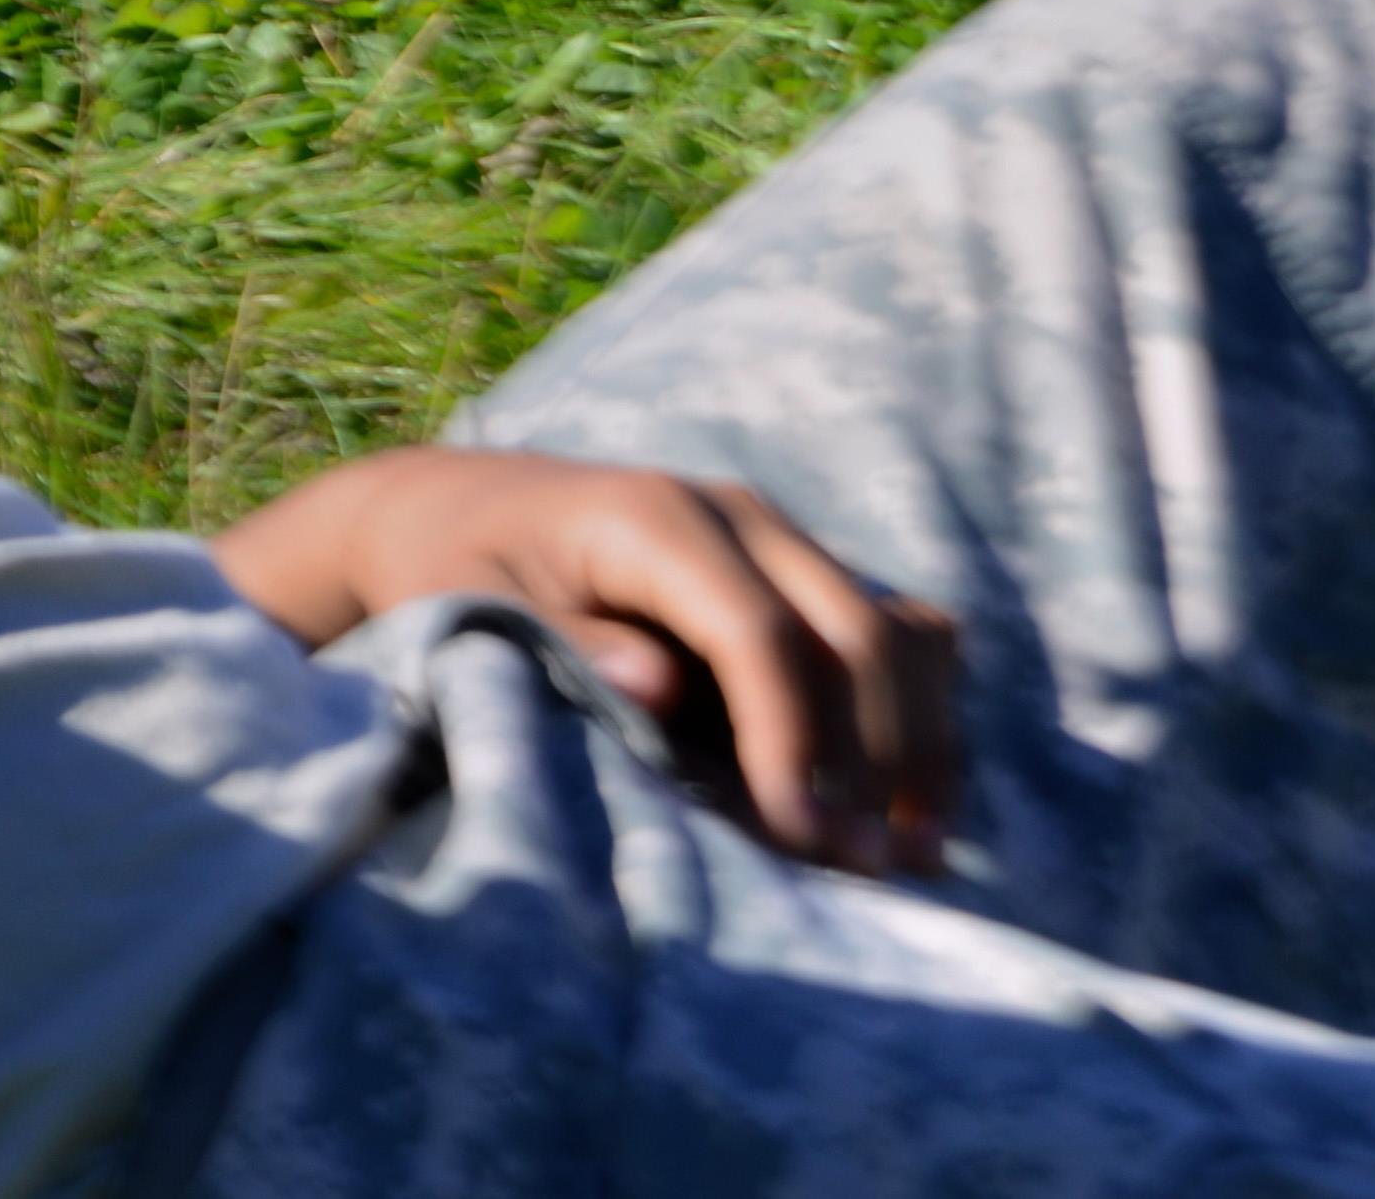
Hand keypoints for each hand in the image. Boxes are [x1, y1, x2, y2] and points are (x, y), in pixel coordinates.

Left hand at [208, 445, 958, 876]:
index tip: (801, 837)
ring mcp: (782, 538)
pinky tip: (911, 801)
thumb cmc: (454, 564)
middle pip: (854, 630)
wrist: (461, 506)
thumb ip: (563, 641)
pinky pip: (899, 629)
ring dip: (918, 740)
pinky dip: (920, 710)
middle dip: (874, 754)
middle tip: (872, 868)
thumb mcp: (467, 600)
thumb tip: (658, 685)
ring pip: (898, 631)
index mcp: (655, 518)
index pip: (758, 631)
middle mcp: (739, 516)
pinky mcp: (801, 569)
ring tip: (913, 850)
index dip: (790, 737)